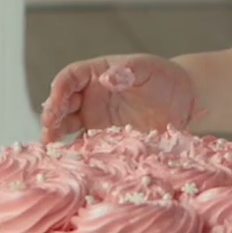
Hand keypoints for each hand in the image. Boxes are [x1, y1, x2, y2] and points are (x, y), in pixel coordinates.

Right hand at [40, 54, 201, 141]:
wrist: (182, 101)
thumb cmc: (163, 78)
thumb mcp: (146, 70)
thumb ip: (127, 72)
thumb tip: (106, 78)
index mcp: (95, 73)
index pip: (69, 78)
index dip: (59, 90)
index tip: (55, 103)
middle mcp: (90, 95)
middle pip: (62, 103)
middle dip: (52, 115)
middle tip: (48, 130)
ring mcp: (95, 118)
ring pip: (67, 125)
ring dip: (56, 135)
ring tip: (50, 147)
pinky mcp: (104, 138)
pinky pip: (85, 145)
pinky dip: (75, 153)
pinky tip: (69, 162)